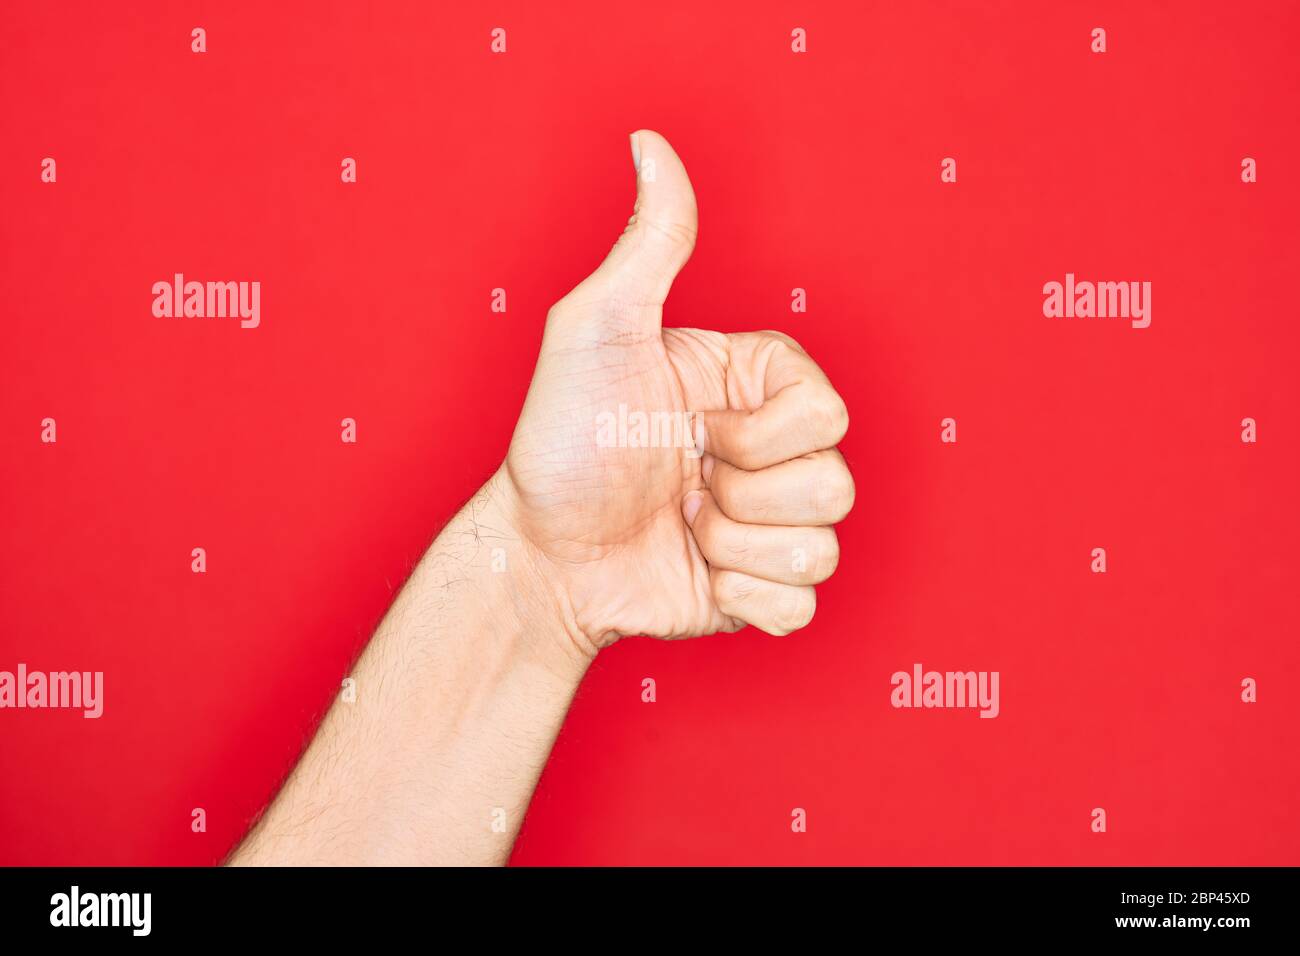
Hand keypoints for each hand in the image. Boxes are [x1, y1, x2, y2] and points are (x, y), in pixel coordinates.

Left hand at [498, 131, 854, 654]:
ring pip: (825, 545)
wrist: (543, 556)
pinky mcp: (764, 589)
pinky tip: (698, 572)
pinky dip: (746, 599)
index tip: (694, 430)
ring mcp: (771, 523)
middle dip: (743, 493)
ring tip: (682, 526)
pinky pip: (805, 605)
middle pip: (837, 481)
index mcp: (754, 390)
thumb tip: (650, 143)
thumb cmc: (562, 441)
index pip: (828, 410)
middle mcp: (773, 453)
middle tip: (682, 482)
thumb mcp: (597, 329)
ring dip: (737, 545)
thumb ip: (649, 243)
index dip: (760, 434)